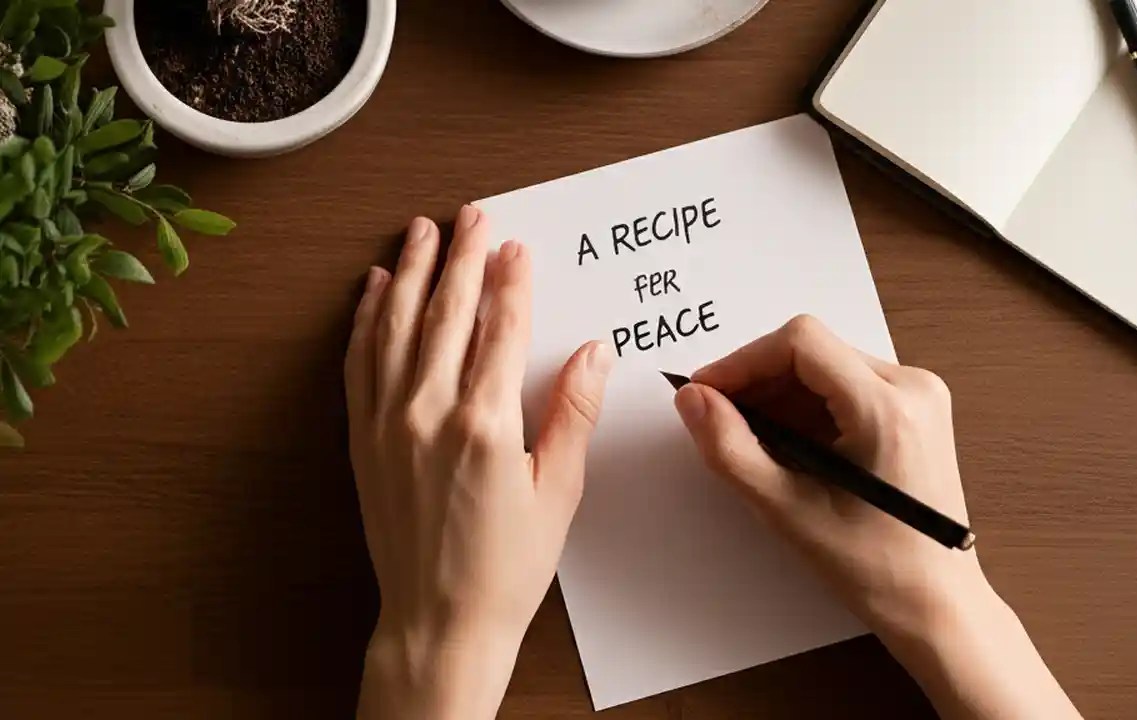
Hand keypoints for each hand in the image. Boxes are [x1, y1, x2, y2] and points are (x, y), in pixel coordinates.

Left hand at [346, 207, 614, 719]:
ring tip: (421, 231)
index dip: (511, 280)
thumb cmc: (506, 567)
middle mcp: (430, 413)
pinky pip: (360, 363)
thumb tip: (594, 351)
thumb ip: (571, 414)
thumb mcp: (557, 492)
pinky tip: (375, 290)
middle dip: (463, 256)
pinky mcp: (362, 440)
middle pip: (448, 312)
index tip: (517, 245)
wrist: (438, 621)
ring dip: (412, 273)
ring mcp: (388, 423)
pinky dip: (367, 320)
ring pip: (398, 326)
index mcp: (486, 424)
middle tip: (472, 215)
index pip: (501, 328)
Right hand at [675, 316, 1082, 719]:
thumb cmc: (876, 568)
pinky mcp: (914, 409)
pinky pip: (845, 385)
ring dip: (780, 396)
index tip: (707, 392)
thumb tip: (693, 399)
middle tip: (721, 422)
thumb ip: (732, 449)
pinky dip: (807, 408)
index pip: (801, 343)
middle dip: (758, 381)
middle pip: (812, 351)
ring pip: (825, 366)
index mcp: (889, 407)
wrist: (936, 603)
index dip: (743, 361)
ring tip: (755, 444)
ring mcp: (918, 395)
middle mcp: (913, 386)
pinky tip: (789, 450)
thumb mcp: (788, 510)